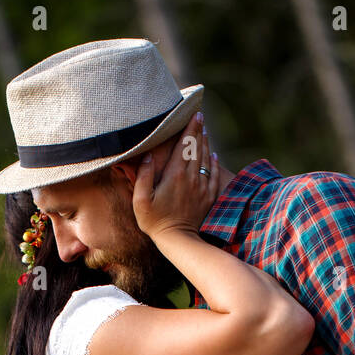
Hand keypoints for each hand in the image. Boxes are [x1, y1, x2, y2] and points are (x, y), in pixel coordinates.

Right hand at [131, 111, 220, 239]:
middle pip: (197, 149)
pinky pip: (214, 175)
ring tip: (204, 132)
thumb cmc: (154, 221)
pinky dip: (214, 163)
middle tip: (200, 117)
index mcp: (175, 174)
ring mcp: (201, 187)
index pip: (185, 145)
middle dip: (199, 131)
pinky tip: (214, 156)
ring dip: (206, 144)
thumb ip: (142, 176)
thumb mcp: (140, 200)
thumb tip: (148, 156)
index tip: (194, 114)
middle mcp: (191, 177)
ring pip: (207, 159)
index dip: (190, 128)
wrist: (178, 240)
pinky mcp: (208, 197)